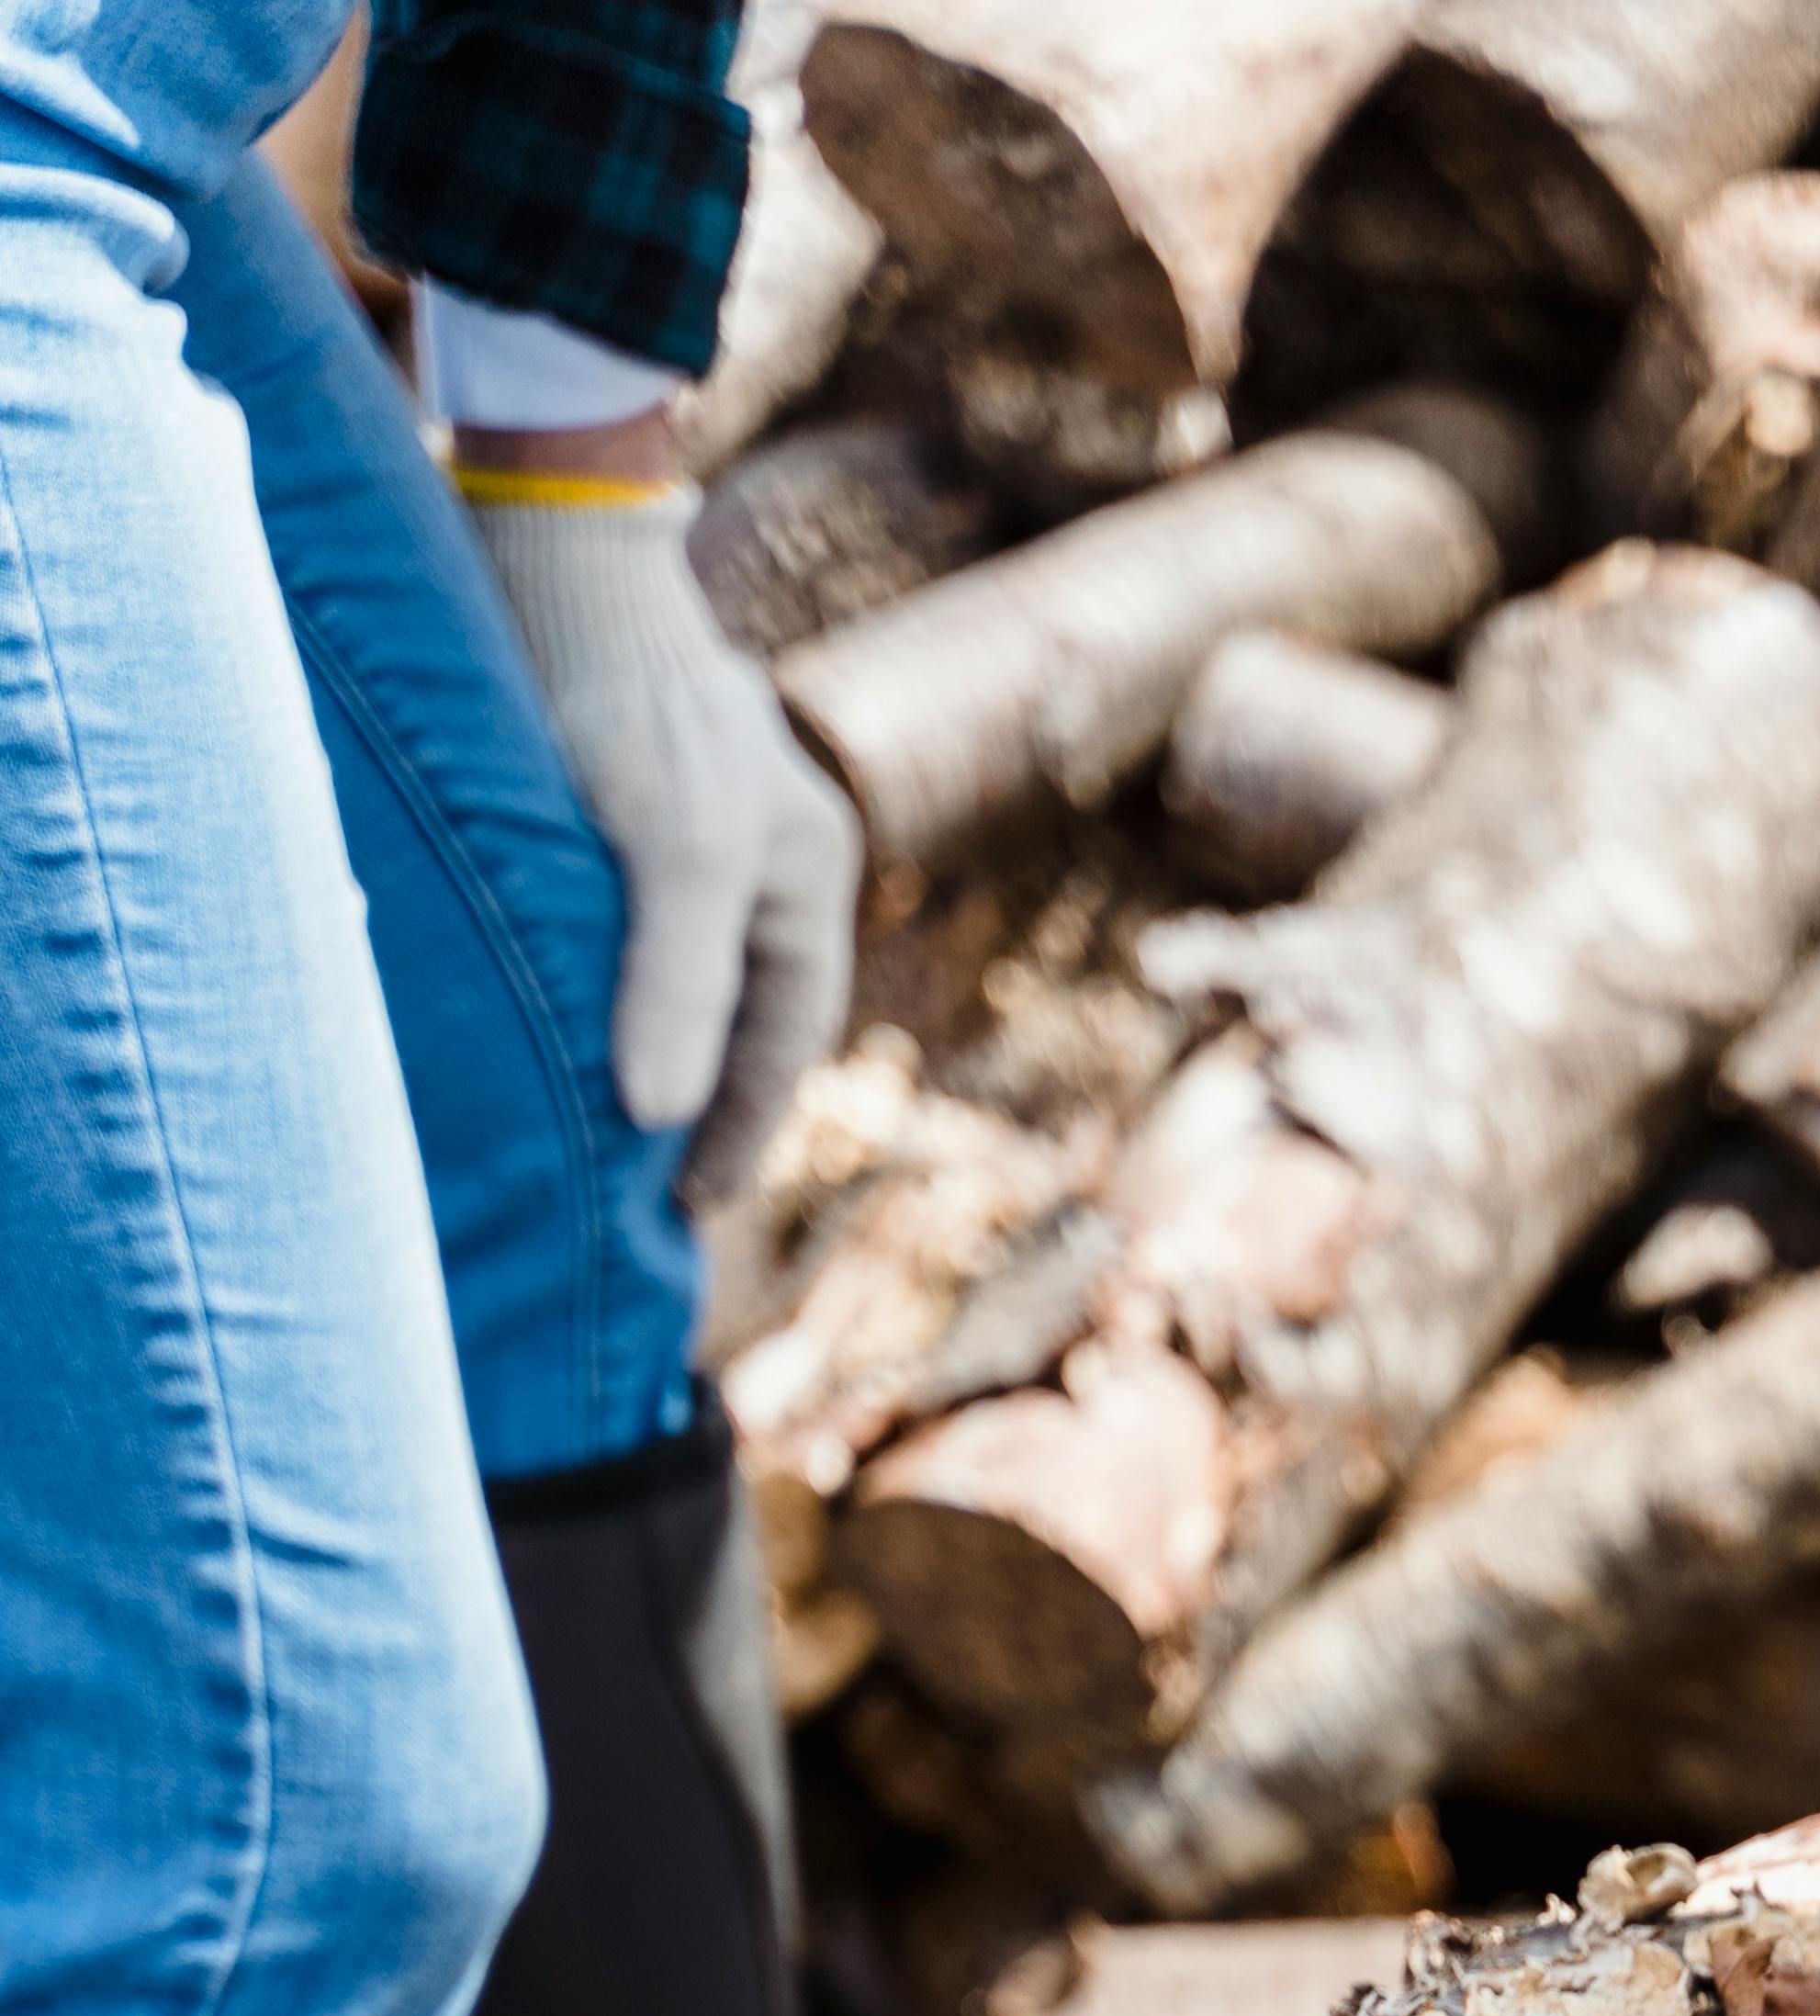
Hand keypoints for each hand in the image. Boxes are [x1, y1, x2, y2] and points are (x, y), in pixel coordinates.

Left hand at [458, 447, 860, 1193]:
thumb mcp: (674, 850)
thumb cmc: (631, 696)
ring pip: (679, 971)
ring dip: (645, 1047)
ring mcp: (690, 825)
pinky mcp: (615, 799)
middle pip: (738, 1013)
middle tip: (644, 1191)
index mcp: (805, 872)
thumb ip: (675, 984)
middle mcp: (760, 854)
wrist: (551, 543)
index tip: (689, 1203)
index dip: (740, 1127)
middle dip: (700, 1101)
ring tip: (597, 1129)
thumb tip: (657, 1118)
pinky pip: (623, 926)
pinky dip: (600, 989)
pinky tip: (554, 1023)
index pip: (782, 1037)